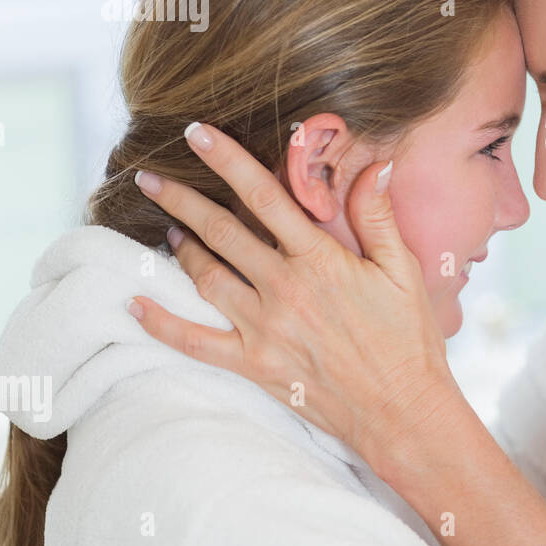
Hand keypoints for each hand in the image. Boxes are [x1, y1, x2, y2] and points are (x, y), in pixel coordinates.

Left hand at [128, 122, 455, 463]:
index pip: (265, 198)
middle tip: (149, 176)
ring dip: (180, 248)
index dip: (227, 161)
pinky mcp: (254, 364)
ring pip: (206, 278)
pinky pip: (195, 343)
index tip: (196, 134)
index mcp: (320, 261)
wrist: (402, 411)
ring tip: (165, 226)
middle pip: (221, 232)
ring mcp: (264, 329)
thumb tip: (376, 165)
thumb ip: (378, 216)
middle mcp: (284, 290)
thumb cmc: (409, 340)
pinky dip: (161, 324)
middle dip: (181, 199)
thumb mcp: (404, 270)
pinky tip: (136, 305)